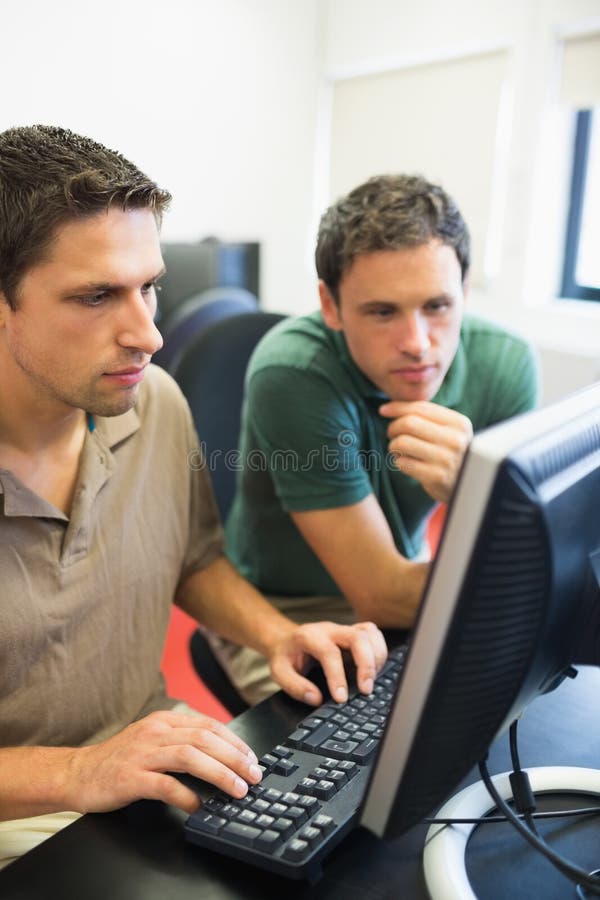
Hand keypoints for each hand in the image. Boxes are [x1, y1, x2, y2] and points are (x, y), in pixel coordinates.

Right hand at [63, 710, 262, 814]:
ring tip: (237, 789)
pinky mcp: (130, 778)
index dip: (234, 741)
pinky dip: (186, 795)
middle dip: (234, 757)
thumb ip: (180, 742)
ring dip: (219, 773)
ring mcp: (142, 754)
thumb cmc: (119, 760)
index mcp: (163, 720)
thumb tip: (220, 756)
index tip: (252, 758)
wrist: (77, 773)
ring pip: (190, 757)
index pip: (208, 725)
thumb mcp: (152, 740)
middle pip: (204, 739)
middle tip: (253, 775)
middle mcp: (155, 732)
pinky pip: (165, 785)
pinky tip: (199, 805)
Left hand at [267, 621, 387, 705]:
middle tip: (366, 690)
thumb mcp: (279, 672)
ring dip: (376, 657)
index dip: (338, 677)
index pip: (330, 653)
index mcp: (309, 636)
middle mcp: (329, 629)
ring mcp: (343, 629)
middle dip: (366, 665)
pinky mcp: (353, 633)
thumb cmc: (285, 656)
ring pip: (369, 633)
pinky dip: (379, 650)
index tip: (341, 698)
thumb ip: (295, 686)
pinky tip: (374, 669)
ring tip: (371, 681)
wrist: (286, 639)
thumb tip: (316, 699)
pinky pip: (373, 634)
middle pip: (357, 637)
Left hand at [379, 400, 472, 502]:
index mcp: (459, 423)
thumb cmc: (451, 454)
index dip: (398, 407)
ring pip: (402, 442)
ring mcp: (446, 459)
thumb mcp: (450, 432)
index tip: (383, 410)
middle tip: (391, 433)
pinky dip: (398, 461)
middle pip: (409, 423)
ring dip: (393, 445)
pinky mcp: (436, 477)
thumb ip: (428, 418)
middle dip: (393, 427)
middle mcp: (455, 439)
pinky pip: (403, 462)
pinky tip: (404, 462)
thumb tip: (388, 407)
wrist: (469, 485)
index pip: (421, 408)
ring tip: (397, 449)